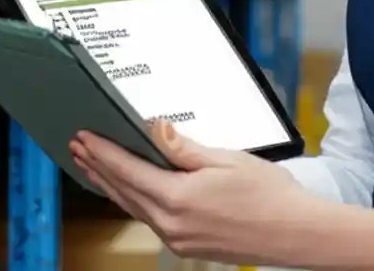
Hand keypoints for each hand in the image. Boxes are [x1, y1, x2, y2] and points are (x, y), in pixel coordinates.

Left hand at [68, 121, 318, 264]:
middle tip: (78, 147)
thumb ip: (184, 148)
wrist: (295, 233)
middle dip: (99, 167)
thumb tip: (154, 129)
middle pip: (124, 191)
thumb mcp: (226, 160)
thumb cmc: (269, 195)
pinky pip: (149, 219)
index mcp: (178, 198)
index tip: (85, 137)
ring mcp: (177, 238)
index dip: (103, 152)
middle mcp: (171, 223)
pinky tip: (129, 192)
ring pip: (133, 208)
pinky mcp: (186, 245)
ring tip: (93, 167)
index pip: (128, 171)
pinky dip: (132, 201)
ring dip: (111, 185)